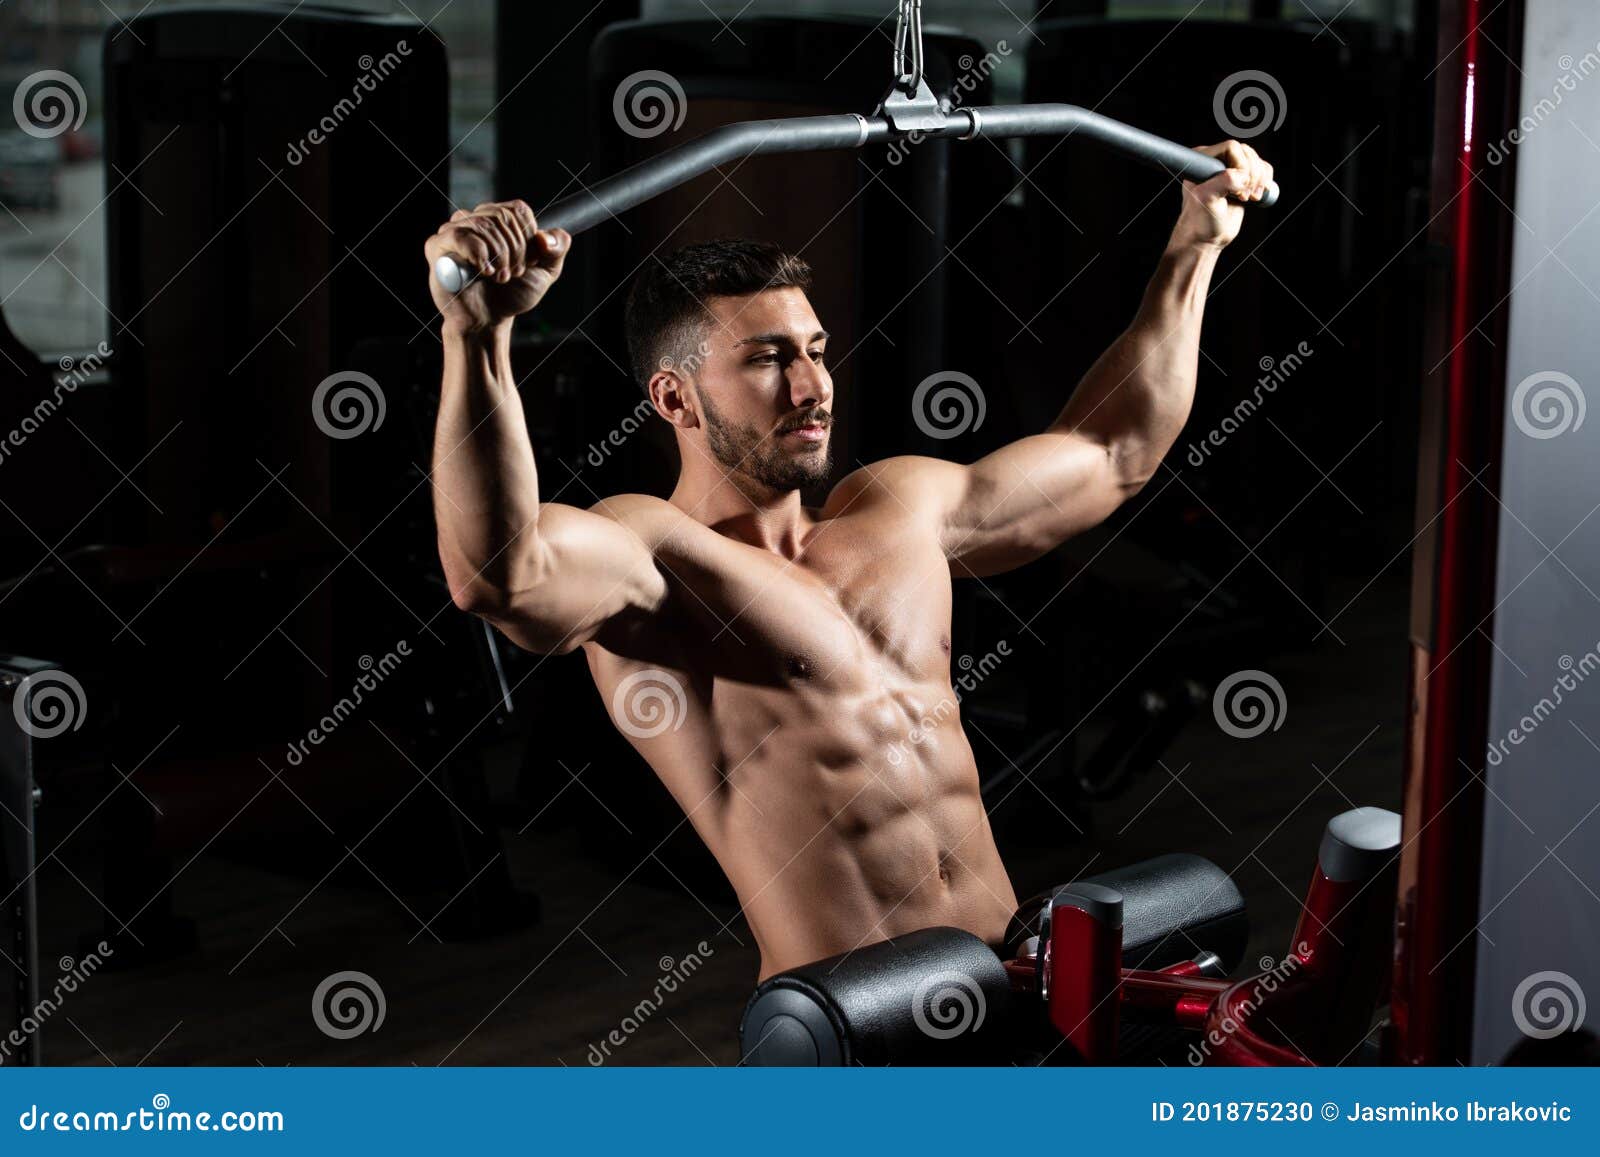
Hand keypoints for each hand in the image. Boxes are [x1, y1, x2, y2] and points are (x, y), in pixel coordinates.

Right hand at [424, 200, 569, 332]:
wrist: (488, 320)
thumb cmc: (513, 294)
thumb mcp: (545, 272)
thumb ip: (556, 249)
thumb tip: (546, 236)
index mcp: (499, 219)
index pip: (517, 210)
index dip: (527, 237)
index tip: (526, 261)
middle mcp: (475, 219)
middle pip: (502, 216)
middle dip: (515, 250)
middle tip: (512, 274)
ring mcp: (454, 230)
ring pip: (483, 224)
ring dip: (499, 256)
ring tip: (499, 277)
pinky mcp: (437, 246)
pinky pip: (461, 235)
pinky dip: (479, 254)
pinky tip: (484, 272)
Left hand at [1168, 140, 1273, 251]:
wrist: (1207, 238)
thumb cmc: (1200, 221)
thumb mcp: (1207, 199)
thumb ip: (1224, 181)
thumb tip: (1243, 175)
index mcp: (1202, 160)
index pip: (1231, 147)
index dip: (1240, 166)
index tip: (1235, 189)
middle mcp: (1216, 161)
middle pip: (1247, 152)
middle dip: (1251, 175)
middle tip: (1243, 196)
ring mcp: (1230, 169)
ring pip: (1257, 160)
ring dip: (1259, 179)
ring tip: (1250, 198)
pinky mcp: (1242, 179)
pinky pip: (1263, 168)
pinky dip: (1265, 181)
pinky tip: (1256, 195)